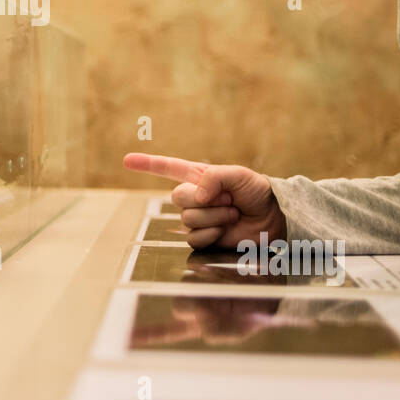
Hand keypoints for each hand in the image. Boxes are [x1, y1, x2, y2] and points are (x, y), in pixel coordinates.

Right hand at [123, 153, 283, 249]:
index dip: (146, 164)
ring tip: (232, 214)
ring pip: (188, 219)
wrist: (273, 218)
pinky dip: (212, 234)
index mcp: (199, 177)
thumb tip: (196, 195)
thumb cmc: (258, 192)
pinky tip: (226, 231)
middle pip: (177, 197)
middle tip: (228, 200)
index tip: (126, 160)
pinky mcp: (204, 239)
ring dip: (214, 217)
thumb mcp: (238, 174)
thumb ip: (213, 177)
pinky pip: (194, 238)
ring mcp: (198, 219)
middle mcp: (195, 198)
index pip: (167, 168)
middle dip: (204, 199)